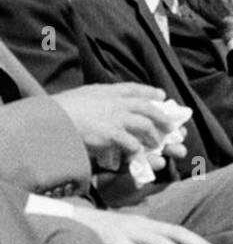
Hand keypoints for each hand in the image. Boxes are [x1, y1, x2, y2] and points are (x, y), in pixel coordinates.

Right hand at [52, 84, 181, 171]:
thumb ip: (97, 97)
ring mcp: (116, 118)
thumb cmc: (60, 109)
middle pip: (147, 108)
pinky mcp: (113, 134)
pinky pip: (131, 144)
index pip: (133, 89)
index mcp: (107, 91)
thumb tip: (102, 98)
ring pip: (145, 126)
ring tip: (156, 144)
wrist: (50, 120)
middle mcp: (116, 103)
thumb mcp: (82, 95)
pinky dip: (135, 150)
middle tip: (171, 126)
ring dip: (153, 137)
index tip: (161, 95)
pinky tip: (136, 154)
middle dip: (162, 117)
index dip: (149, 92)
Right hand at [67, 205, 223, 243]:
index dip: (198, 242)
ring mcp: (126, 231)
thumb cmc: (94, 233)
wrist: (62, 222)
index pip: (178, 231)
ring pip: (161, 243)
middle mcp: (139, 224)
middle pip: (177, 233)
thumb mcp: (122, 236)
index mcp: (145, 223)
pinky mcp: (112, 241)